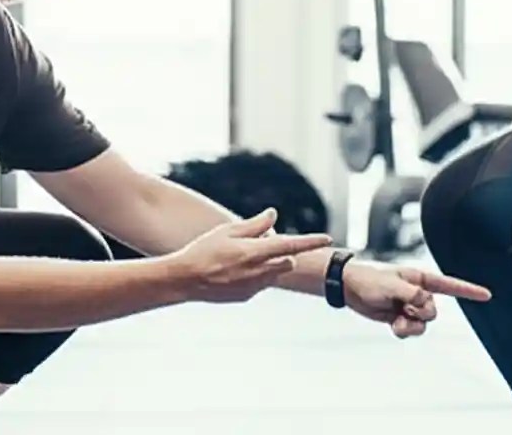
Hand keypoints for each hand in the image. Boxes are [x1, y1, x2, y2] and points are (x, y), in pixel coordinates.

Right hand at [172, 208, 332, 303]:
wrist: (185, 279)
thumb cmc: (204, 250)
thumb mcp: (229, 231)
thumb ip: (255, 224)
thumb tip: (274, 214)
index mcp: (256, 252)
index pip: (292, 245)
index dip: (311, 242)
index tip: (327, 238)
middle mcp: (259, 272)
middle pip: (286, 260)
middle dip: (282, 252)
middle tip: (257, 243)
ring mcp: (253, 287)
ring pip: (274, 273)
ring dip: (269, 264)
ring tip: (240, 258)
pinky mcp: (246, 296)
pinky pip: (259, 283)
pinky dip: (254, 276)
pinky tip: (231, 272)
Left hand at [341, 261, 491, 338]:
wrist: (349, 287)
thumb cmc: (369, 279)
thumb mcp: (391, 284)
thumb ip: (411, 293)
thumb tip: (427, 303)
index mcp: (420, 278)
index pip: (449, 285)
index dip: (469, 291)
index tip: (487, 295)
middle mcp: (418, 292)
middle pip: (433, 311)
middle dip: (420, 314)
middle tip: (404, 307)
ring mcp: (409, 305)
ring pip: (423, 324)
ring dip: (410, 326)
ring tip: (395, 318)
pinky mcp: (399, 316)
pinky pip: (411, 331)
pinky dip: (403, 331)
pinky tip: (392, 325)